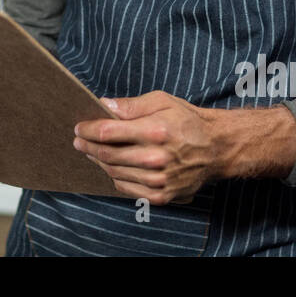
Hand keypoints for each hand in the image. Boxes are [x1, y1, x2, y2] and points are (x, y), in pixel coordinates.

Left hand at [72, 91, 273, 203]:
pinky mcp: (162, 195)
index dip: (88, 130)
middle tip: (79, 141)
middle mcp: (156, 158)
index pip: (108, 133)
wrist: (217, 148)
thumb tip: (104, 104)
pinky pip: (127, 188)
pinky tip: (112, 167)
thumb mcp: (162, 101)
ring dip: (99, 162)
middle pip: (107, 155)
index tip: (79, 127)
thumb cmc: (188, 121)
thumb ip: (131, 105)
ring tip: (92, 153)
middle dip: (87, 147)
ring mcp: (158, 180)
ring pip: (114, 173)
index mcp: (155, 131)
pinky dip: (115, 177)